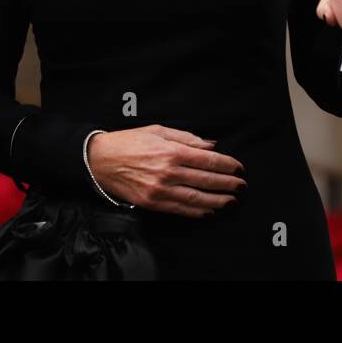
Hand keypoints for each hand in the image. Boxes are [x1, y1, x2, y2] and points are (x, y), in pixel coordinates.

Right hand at [86, 125, 244, 217]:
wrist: (100, 160)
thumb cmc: (129, 142)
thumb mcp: (158, 131)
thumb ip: (187, 138)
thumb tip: (211, 145)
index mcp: (171, 151)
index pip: (208, 160)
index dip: (227, 165)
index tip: (238, 168)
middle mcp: (168, 172)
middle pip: (206, 181)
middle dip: (227, 184)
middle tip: (241, 186)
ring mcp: (160, 190)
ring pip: (196, 199)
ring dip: (217, 201)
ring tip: (231, 201)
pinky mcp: (152, 203)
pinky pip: (180, 210)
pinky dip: (197, 212)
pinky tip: (209, 211)